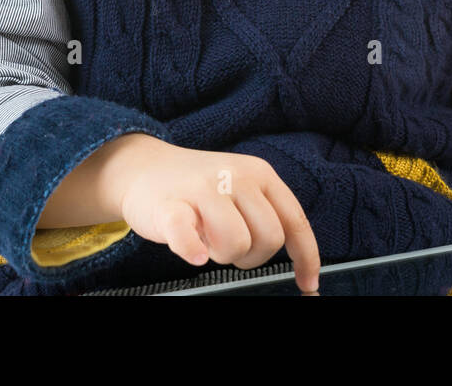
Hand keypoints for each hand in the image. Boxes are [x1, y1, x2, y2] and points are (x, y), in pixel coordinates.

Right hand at [106, 136, 321, 293]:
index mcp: (259, 173)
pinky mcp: (170, 206)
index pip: (294, 220)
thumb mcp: (241, 187)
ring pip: (236, 244)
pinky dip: (193, 249)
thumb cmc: (198, 188)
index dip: (305, 256)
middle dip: (252, 256)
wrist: (144, 168)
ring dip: (222, 256)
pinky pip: (188, 236)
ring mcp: (203, 189)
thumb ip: (267, 213)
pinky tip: (195, 253)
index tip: (308, 282)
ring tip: (207, 239)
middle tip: (228, 246)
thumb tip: (300, 258)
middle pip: (269, 239)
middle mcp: (236, 176)